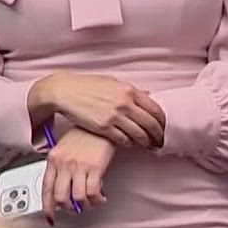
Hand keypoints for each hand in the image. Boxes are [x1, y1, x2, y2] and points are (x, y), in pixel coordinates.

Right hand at [38, 72, 166, 147]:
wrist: (64, 91)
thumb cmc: (85, 85)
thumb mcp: (111, 82)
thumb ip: (130, 90)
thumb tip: (146, 95)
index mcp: (129, 90)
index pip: (155, 109)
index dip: (162, 121)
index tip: (164, 127)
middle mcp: (124, 103)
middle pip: (150, 124)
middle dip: (157, 135)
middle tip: (159, 140)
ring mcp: (114, 116)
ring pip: (139, 134)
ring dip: (145, 142)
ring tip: (147, 145)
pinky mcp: (103, 128)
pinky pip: (123, 140)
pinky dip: (129, 144)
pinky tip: (130, 144)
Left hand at [41, 127, 114, 223]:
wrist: (99, 124)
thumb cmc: (84, 135)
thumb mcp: (64, 149)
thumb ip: (60, 166)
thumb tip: (63, 187)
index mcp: (53, 160)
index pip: (46, 189)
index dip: (47, 207)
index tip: (50, 217)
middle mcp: (63, 164)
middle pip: (60, 197)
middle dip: (68, 208)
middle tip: (76, 208)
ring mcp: (78, 166)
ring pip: (77, 198)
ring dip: (86, 205)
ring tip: (91, 202)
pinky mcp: (94, 167)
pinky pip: (92, 192)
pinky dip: (97, 199)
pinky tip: (100, 197)